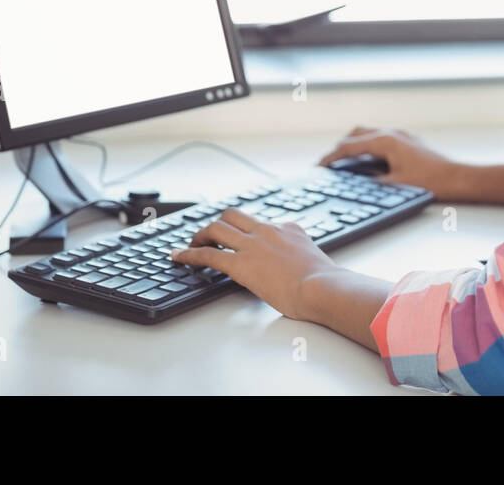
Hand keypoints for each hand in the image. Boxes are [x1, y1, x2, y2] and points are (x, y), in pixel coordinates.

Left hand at [169, 207, 335, 320]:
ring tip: (191, 245)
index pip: (260, 222)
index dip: (245, 231)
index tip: (238, 238)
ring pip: (217, 228)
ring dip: (200, 235)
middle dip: (218, 224)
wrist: (323, 287)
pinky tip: (179, 257)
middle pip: (233, 215)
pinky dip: (189, 254)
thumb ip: (301, 259)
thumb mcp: (314, 261)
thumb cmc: (325, 283)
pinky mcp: (240, 264)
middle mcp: (267, 231)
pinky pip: (208, 255)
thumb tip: (298, 270)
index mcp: (288, 229)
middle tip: (208, 237)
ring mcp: (252, 245)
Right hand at [317, 125, 464, 199]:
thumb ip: (371, 182)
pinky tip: (368, 163)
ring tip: (345, 163)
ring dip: (355, 146)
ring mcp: (402, 136)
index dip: (332, 157)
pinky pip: (381, 139)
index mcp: (386, 140)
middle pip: (357, 134)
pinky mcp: (409, 142)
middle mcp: (392, 133)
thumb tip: (353, 182)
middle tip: (329, 164)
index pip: (350, 146)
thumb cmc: (431, 182)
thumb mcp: (394, 186)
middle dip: (341, 147)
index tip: (320, 166)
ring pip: (369, 134)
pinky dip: (368, 147)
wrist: (459, 179)